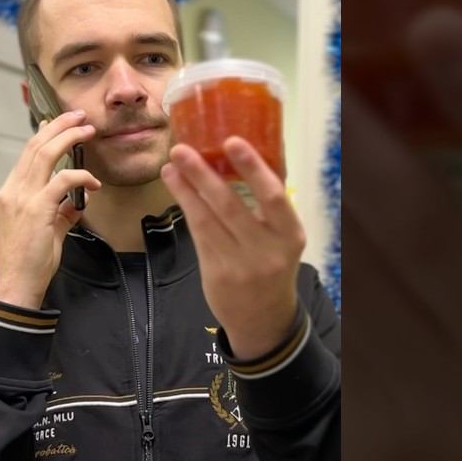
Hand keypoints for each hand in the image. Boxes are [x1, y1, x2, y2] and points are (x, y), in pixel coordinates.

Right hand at [0, 111, 101, 308]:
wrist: (17, 285)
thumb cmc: (29, 262)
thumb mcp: (46, 232)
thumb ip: (60, 213)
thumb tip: (76, 203)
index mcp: (10, 193)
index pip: (27, 154)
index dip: (45, 134)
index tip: (61, 123)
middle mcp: (12, 191)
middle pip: (35, 146)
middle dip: (59, 126)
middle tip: (80, 117)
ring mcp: (21, 198)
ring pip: (44, 154)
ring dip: (68, 138)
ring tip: (87, 130)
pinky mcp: (36, 209)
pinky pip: (62, 181)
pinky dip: (80, 176)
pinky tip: (93, 182)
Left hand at [160, 139, 304, 359]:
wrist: (264, 319)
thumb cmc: (272, 265)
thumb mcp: (282, 239)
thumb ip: (267, 208)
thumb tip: (238, 157)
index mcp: (291, 235)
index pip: (273, 196)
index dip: (252, 167)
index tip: (232, 141)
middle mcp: (267, 250)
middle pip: (229, 206)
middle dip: (202, 174)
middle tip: (182, 149)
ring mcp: (240, 264)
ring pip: (206, 220)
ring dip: (185, 189)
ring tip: (171, 165)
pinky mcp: (216, 273)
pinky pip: (198, 234)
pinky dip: (186, 208)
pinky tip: (176, 188)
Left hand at [342, 7, 461, 460]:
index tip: (439, 24)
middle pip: (427, 225)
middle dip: (369, 136)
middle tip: (341, 62)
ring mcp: (454, 409)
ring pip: (367, 268)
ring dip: (337, 186)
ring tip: (328, 124)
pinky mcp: (382, 436)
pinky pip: (344, 322)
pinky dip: (330, 257)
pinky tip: (321, 214)